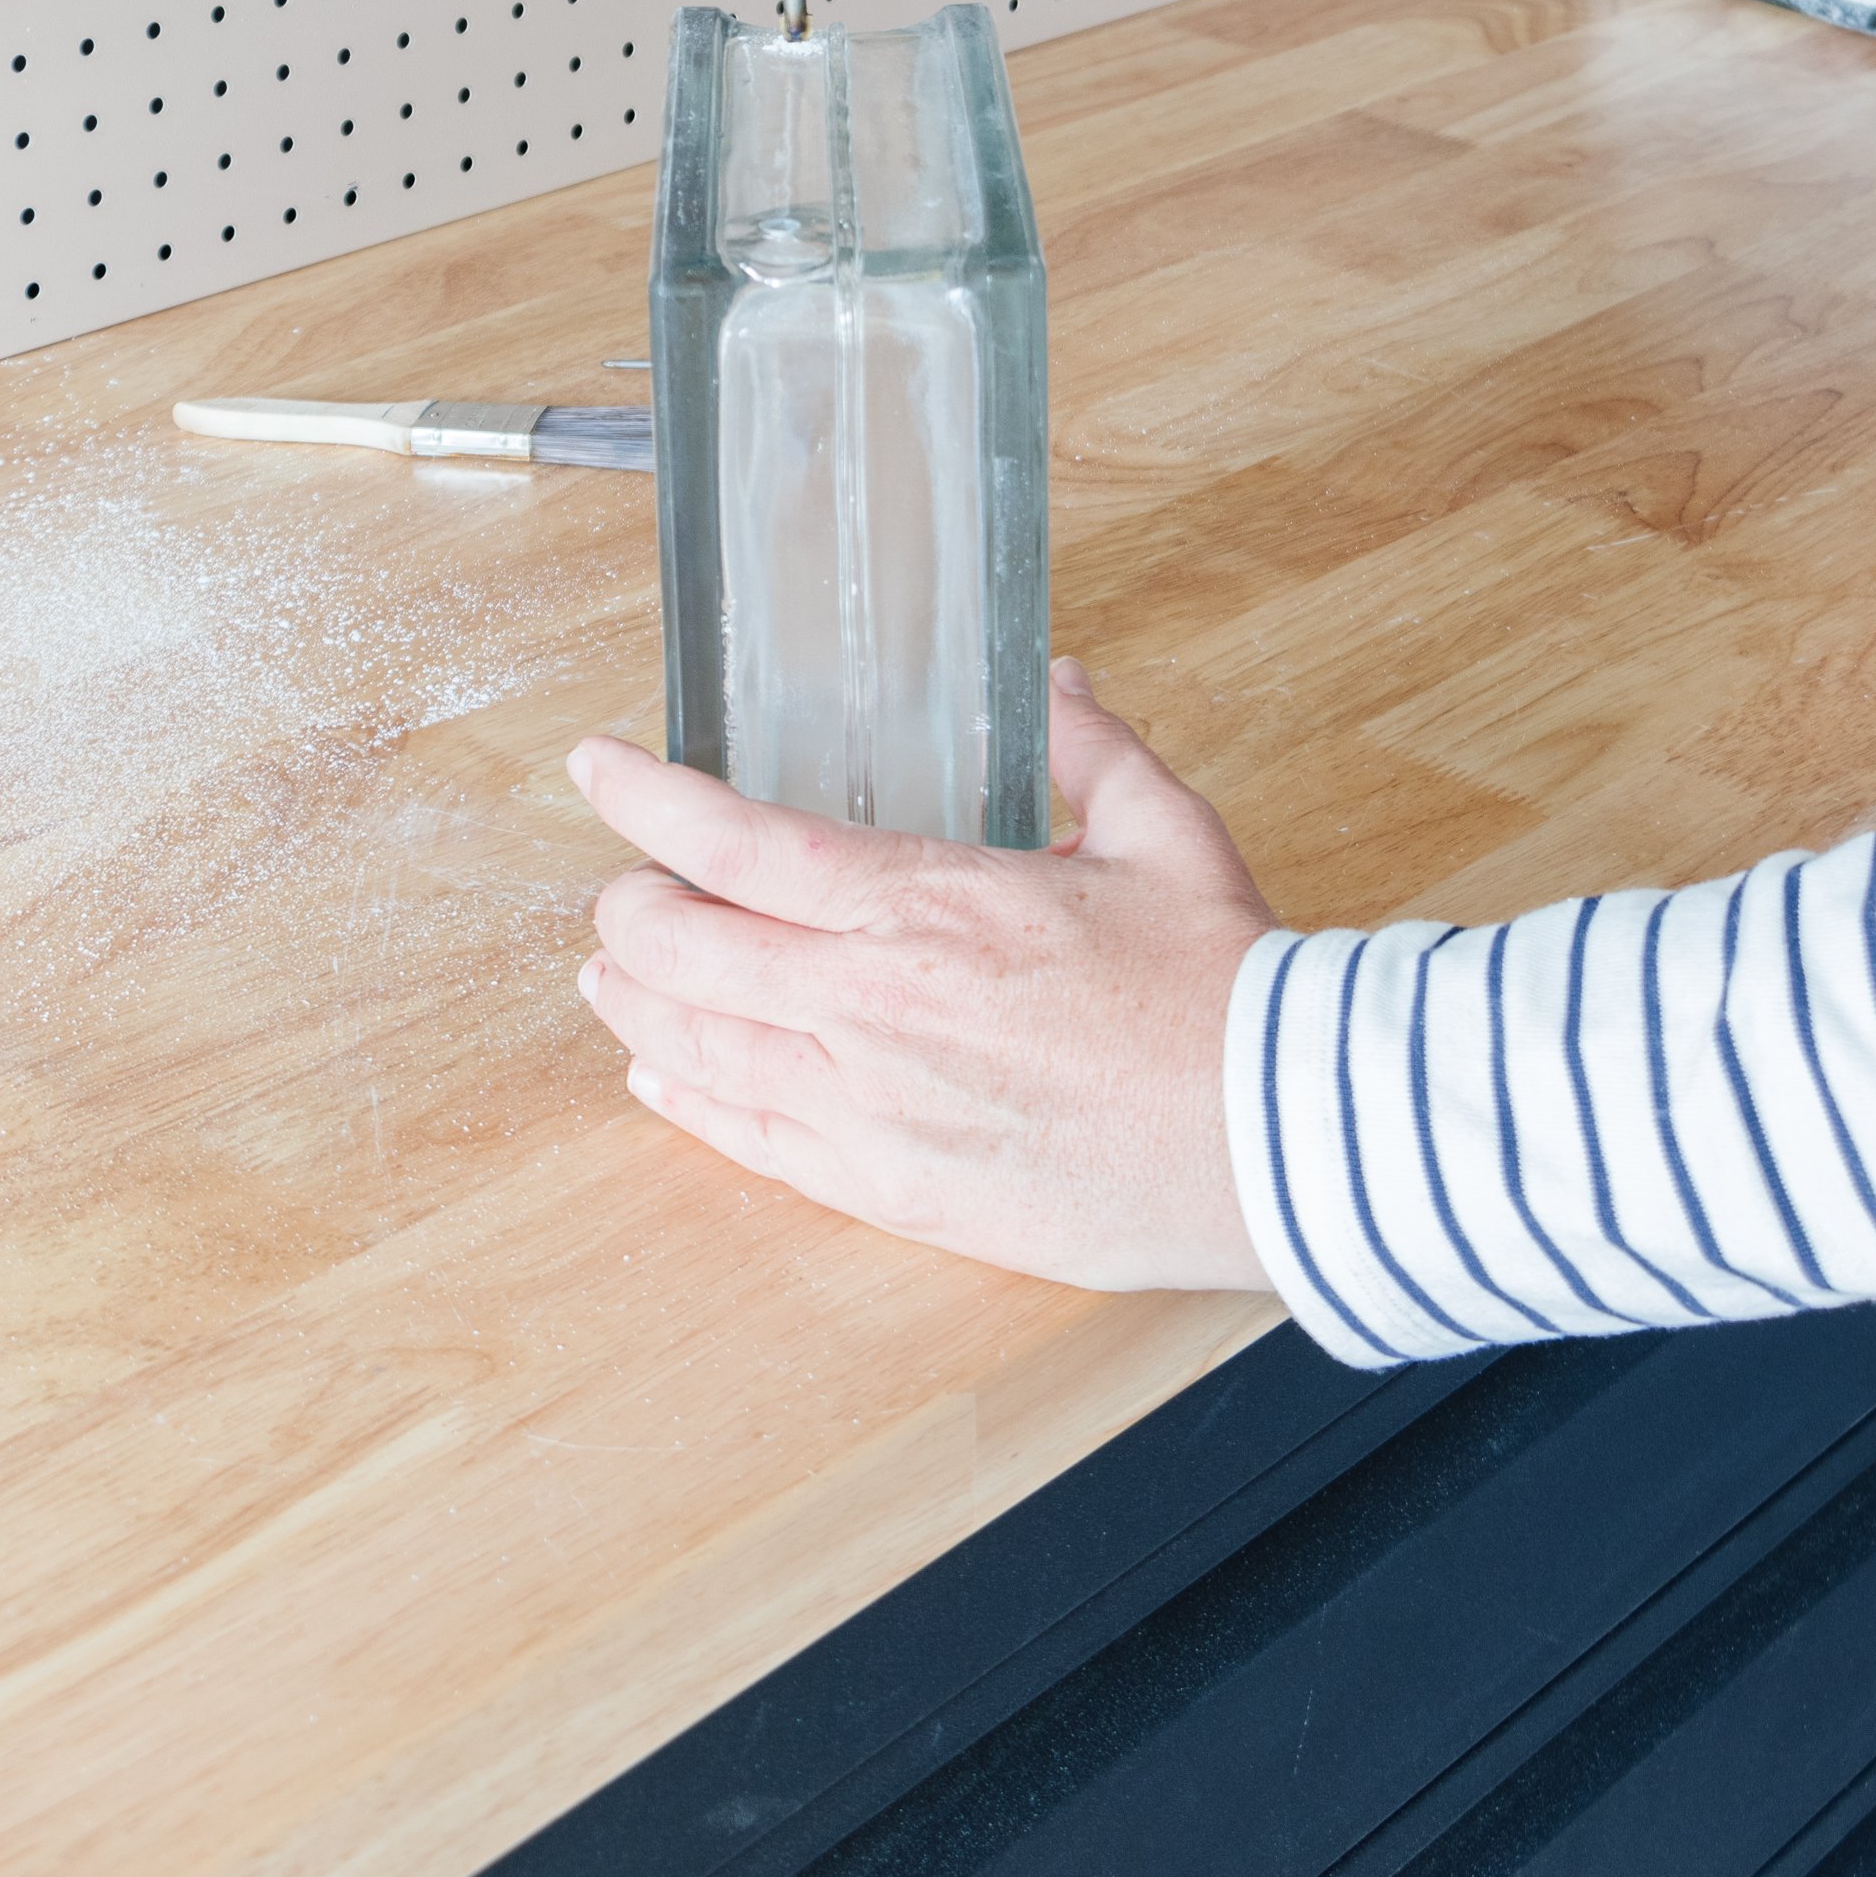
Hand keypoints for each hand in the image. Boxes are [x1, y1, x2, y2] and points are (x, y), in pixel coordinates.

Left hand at [569, 660, 1278, 1294]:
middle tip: (622, 886)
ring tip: (613, 973)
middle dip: (628, 907)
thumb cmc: (1224, 990)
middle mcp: (875, 1004)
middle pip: (682, 949)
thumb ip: (1090, 750)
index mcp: (929, 902)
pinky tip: (661, 1080)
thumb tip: (1058, 684)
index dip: (643, 800)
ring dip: (635, 1002)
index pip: (736, 841)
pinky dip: (686, 1102)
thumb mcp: (1164, 831)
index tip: (595, 770)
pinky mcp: (894, 1192)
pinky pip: (750, 1144)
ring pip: (696, 1049)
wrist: (1279, 1138)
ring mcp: (874, 1107)